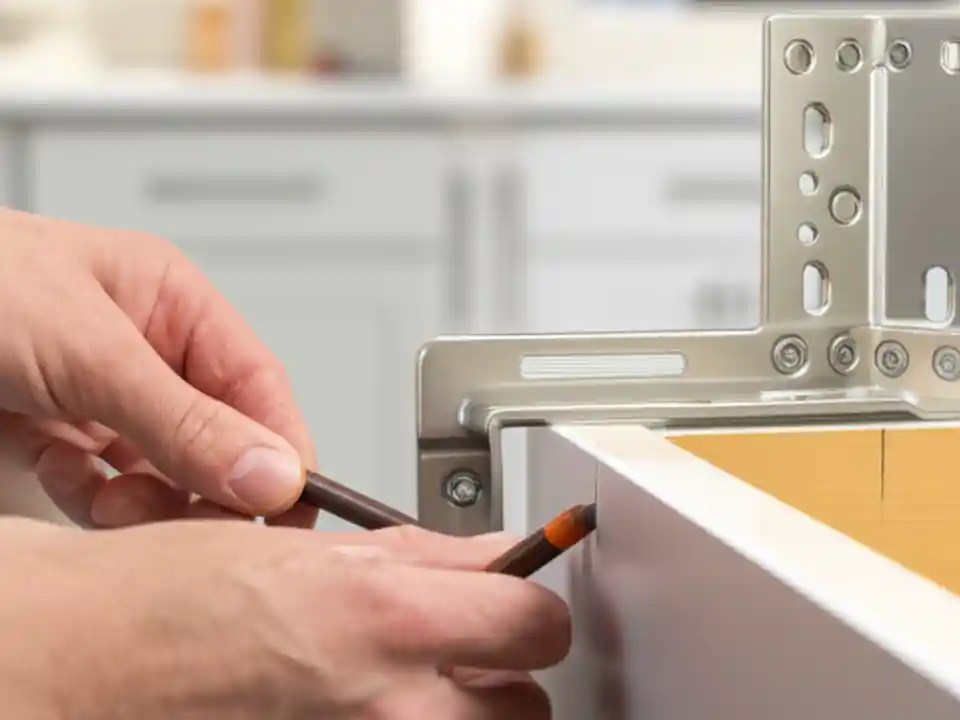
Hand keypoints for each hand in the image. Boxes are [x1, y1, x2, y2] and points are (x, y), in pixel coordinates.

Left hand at [0, 209, 315, 525]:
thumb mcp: (85, 349)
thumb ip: (183, 419)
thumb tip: (274, 473)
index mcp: (172, 304)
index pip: (258, 387)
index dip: (280, 450)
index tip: (287, 509)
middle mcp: (145, 352)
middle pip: (218, 440)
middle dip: (203, 485)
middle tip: (189, 521)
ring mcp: (99, 398)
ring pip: (163, 474)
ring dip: (143, 500)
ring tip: (110, 497)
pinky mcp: (54, 436)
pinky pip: (102, 487)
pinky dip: (90, 499)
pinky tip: (63, 477)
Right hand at [0, 518, 570, 718]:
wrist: (83, 661)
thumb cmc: (165, 601)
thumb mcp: (310, 548)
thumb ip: (422, 559)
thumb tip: (493, 558)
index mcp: (382, 616)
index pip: (537, 625)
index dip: (532, 611)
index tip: (519, 606)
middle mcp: (384, 702)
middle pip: (525, 704)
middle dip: (502, 674)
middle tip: (460, 651)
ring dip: (464, 715)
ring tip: (409, 686)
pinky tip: (365, 708)